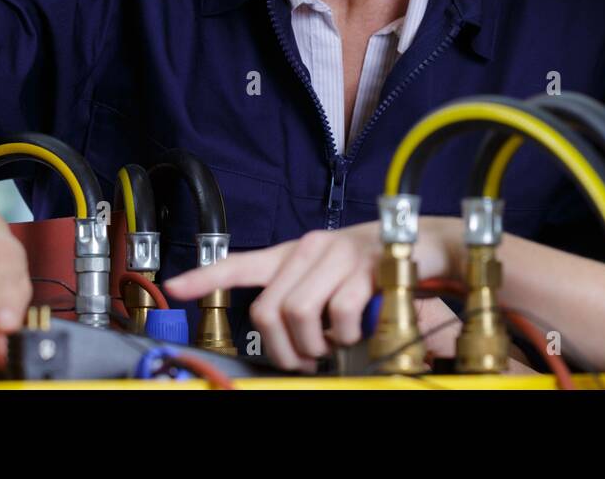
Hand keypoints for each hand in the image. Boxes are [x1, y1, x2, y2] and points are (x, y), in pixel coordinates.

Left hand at [164, 216, 462, 370]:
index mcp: (297, 252)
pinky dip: (346, 336)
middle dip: (282, 347)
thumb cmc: (377, 268)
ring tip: (334, 346)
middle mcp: (313, 249)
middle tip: (304, 359)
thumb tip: (281, 336)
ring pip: (298, 312)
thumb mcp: (333, 276)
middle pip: (269, 308)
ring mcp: (340, 255)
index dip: (206, 276)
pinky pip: (339, 314)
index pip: (241, 263)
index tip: (175, 286)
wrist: (430, 245)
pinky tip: (357, 332)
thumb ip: (303, 295)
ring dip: (314, 344)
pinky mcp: (367, 267)